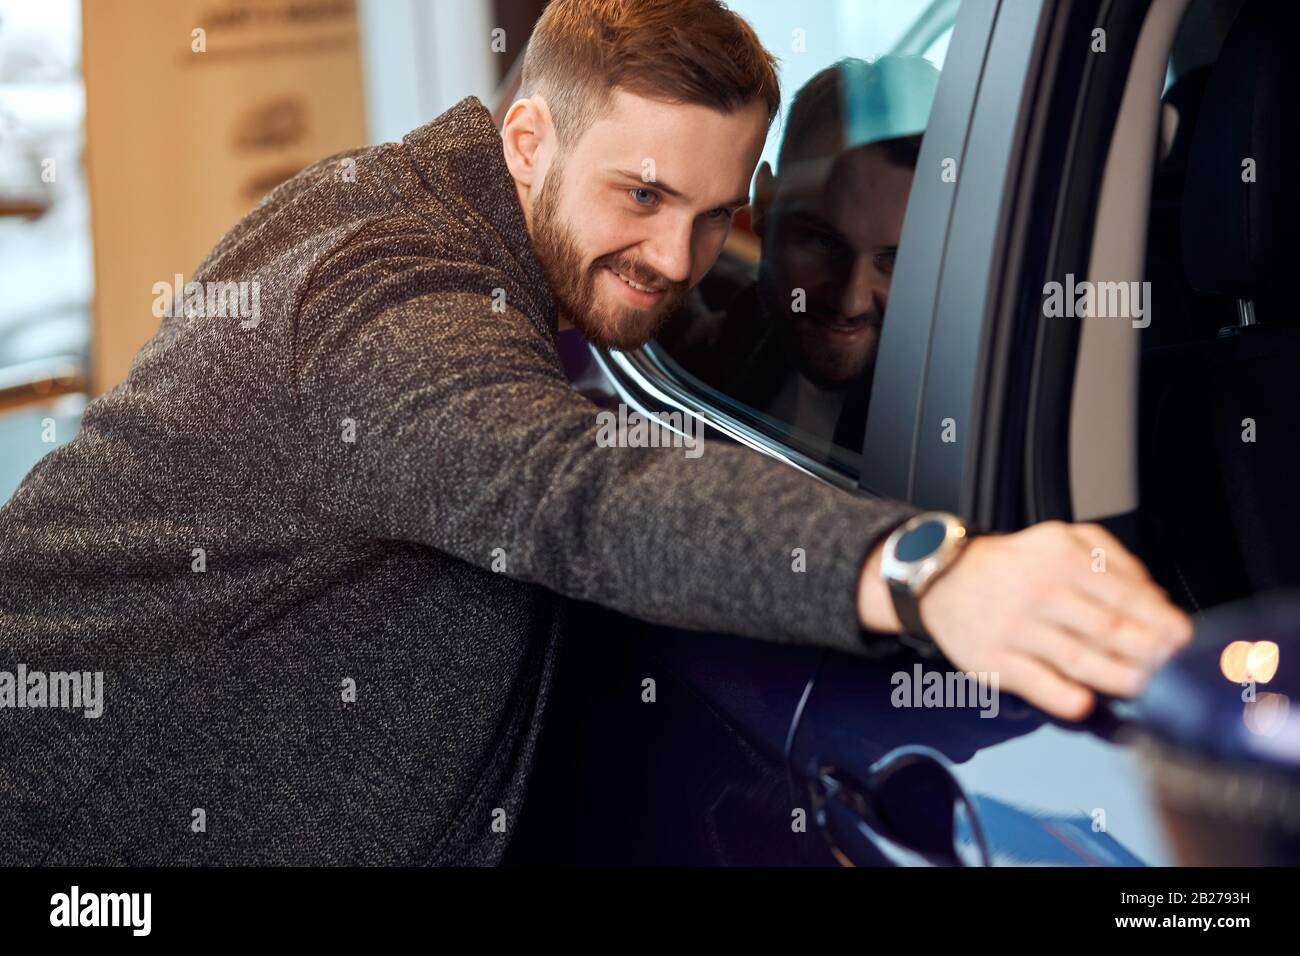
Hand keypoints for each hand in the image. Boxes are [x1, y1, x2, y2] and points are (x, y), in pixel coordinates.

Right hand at [859, 521, 1192, 719]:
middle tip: (1173, 668)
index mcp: (1062, 558)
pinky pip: (1037, 683)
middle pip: (1110, 630)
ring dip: (1121, 679)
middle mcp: (1039, 592)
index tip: (1183, 639)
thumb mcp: (1061, 538)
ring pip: (1080, 660)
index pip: (1127, 595)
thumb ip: (1113, 559)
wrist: (940, 577)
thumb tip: (1155, 599)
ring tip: (1145, 687)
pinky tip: (1086, 702)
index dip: (1162, 622)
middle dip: (1151, 654)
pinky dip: (1064, 696)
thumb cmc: (1010, 565)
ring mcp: (1015, 628)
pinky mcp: (994, 660)